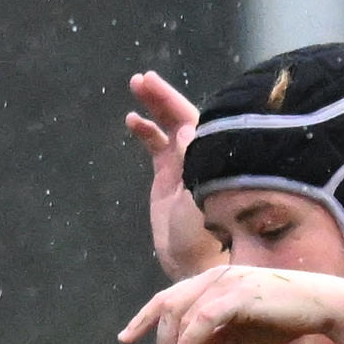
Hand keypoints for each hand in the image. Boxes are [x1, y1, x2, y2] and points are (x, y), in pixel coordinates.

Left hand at [122, 263, 343, 343]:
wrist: (323, 308)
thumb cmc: (284, 319)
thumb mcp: (241, 336)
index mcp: (213, 282)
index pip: (168, 297)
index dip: (144, 318)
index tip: (126, 338)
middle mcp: (215, 277)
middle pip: (169, 306)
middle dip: (159, 340)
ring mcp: (227, 282)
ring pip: (183, 313)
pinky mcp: (240, 293)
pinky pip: (204, 317)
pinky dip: (190, 339)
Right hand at [127, 70, 217, 278]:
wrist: (194, 263)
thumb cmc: (204, 237)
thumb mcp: (199, 200)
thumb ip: (193, 164)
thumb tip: (184, 129)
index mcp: (212, 158)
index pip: (194, 119)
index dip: (174, 101)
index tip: (155, 84)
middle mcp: (200, 156)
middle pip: (181, 116)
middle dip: (162, 97)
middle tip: (142, 79)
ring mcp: (184, 164)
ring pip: (168, 126)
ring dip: (154, 107)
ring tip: (136, 86)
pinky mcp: (168, 177)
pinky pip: (156, 146)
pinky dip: (146, 132)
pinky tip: (132, 121)